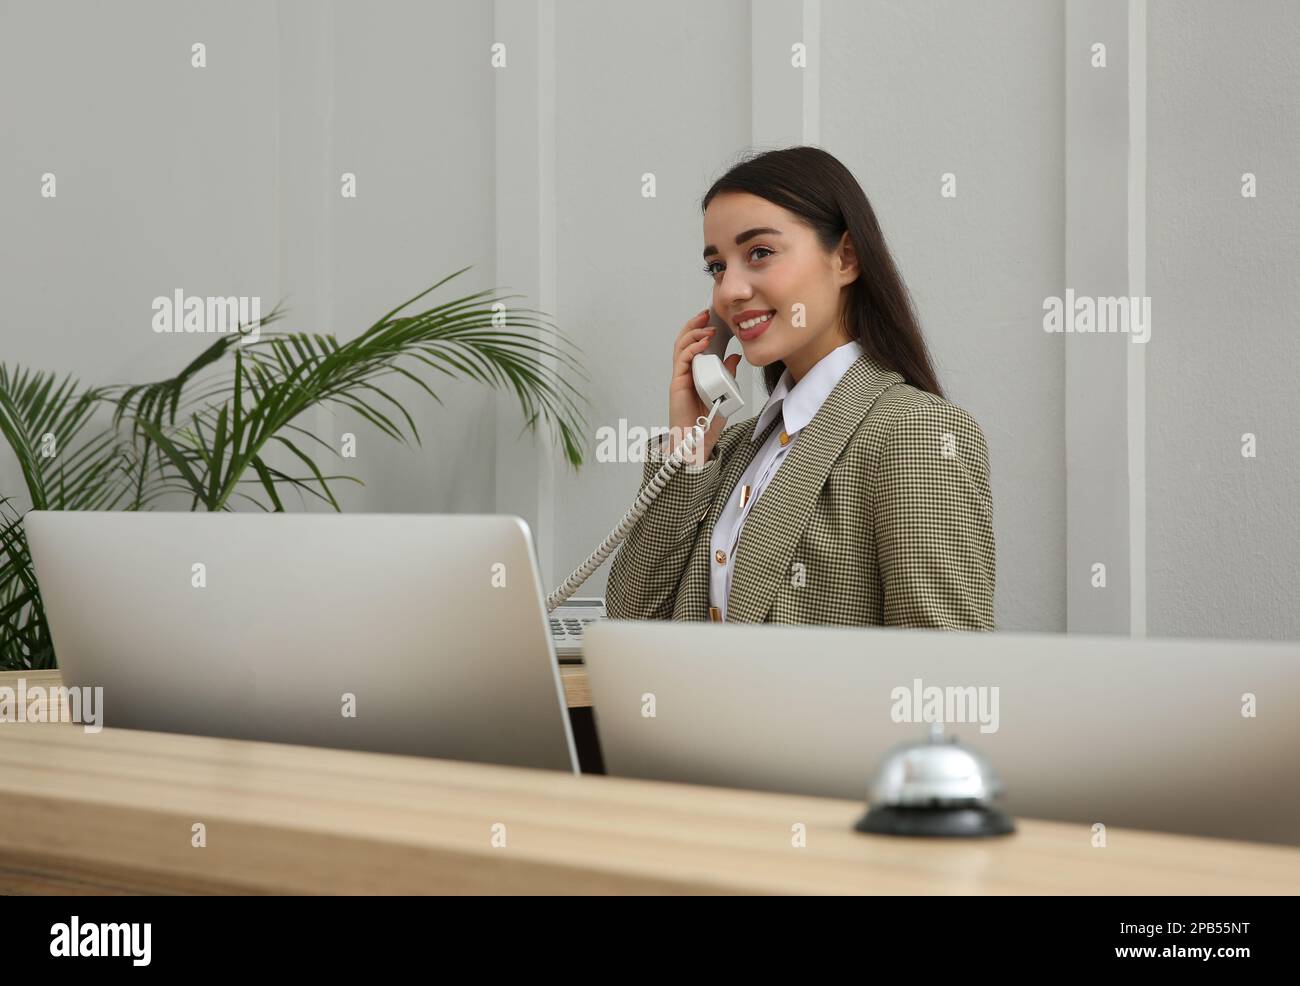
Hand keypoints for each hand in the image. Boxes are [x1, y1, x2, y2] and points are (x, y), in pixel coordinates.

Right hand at [668, 309, 741, 465]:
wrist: (696, 440)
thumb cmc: (707, 421)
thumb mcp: (724, 393)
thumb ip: (728, 375)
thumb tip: (735, 357)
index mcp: (696, 372)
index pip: (694, 345)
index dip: (700, 330)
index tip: (711, 319)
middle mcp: (685, 372)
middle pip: (684, 341)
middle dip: (694, 325)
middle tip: (705, 314)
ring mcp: (680, 377)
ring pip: (681, 347)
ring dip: (693, 334)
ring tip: (706, 326)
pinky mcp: (677, 383)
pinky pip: (682, 361)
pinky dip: (691, 349)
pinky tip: (702, 343)